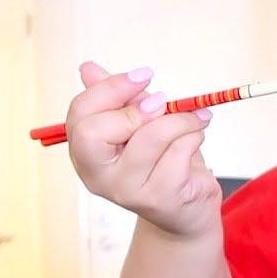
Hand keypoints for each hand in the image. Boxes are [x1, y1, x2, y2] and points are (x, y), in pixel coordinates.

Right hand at [65, 62, 221, 237]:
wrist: (188, 208)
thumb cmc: (163, 160)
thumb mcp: (139, 123)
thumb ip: (118, 97)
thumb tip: (88, 68)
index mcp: (86, 154)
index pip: (80, 115)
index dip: (111, 88)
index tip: (144, 76)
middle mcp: (98, 177)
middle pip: (95, 130)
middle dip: (136, 109)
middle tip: (163, 102)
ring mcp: (126, 191)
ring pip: (150, 136)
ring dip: (180, 119)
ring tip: (194, 119)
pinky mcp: (159, 198)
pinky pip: (179, 152)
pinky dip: (194, 136)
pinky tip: (197, 138)